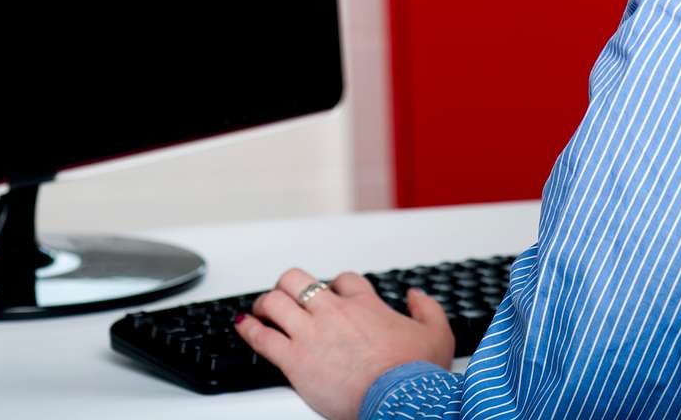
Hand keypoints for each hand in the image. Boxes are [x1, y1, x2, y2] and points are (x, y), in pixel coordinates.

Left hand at [234, 266, 455, 419]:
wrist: (398, 401)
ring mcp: (312, 334)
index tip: (336, 295)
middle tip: (287, 295)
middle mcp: (334, 312)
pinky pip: (262, 337)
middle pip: (299, 280)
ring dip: (266, 302)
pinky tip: (243, 326)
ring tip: (262, 308)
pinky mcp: (295, 359)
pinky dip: (248, 329)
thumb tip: (416, 295)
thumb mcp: (437, 333)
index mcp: (365, 304)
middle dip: (290, 285)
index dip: (337, 285)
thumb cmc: (415, 373)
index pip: (344, 280)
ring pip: (276, 301)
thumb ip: (427, 308)